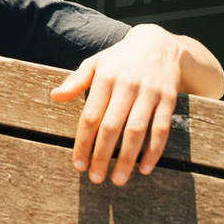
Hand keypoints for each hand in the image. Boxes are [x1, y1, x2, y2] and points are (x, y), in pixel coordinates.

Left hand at [48, 23, 182, 185]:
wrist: (159, 44)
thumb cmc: (120, 59)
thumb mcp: (96, 63)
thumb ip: (76, 81)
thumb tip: (54, 96)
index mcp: (105, 78)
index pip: (90, 116)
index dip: (83, 142)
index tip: (78, 164)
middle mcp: (127, 86)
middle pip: (111, 127)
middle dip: (102, 155)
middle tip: (95, 178)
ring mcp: (149, 92)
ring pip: (136, 131)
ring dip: (127, 158)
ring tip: (118, 179)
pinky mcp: (168, 98)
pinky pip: (161, 128)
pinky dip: (154, 150)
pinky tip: (145, 168)